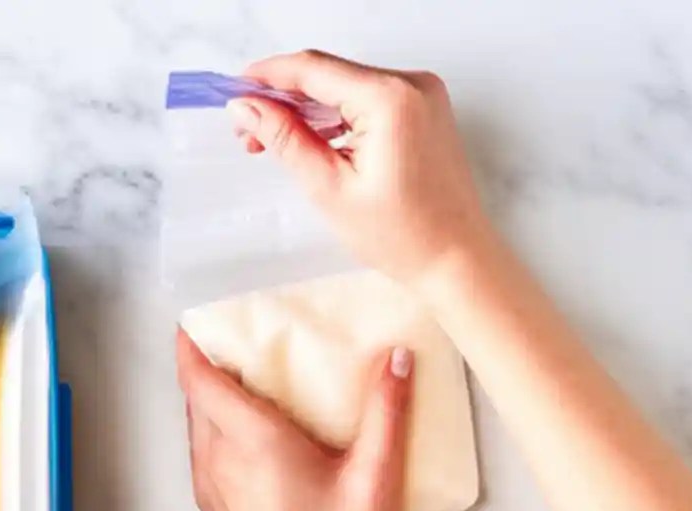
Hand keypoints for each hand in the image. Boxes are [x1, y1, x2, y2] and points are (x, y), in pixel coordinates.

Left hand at [176, 329, 412, 510]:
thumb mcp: (374, 479)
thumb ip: (386, 412)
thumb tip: (396, 356)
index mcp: (250, 442)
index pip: (200, 378)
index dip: (192, 343)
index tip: (200, 315)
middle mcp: (218, 457)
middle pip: (196, 394)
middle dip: (210, 359)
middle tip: (244, 335)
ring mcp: (210, 484)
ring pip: (198, 422)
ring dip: (213, 393)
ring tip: (251, 374)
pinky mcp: (215, 504)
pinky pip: (205, 447)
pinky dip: (217, 423)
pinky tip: (255, 428)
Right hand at [226, 50, 491, 287]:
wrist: (458, 259)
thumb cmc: (405, 236)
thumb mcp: (329, 188)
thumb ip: (285, 139)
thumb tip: (246, 107)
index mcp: (390, 99)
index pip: (312, 69)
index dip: (266, 77)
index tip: (233, 91)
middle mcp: (411, 84)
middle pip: (328, 73)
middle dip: (283, 97)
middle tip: (248, 131)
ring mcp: (422, 94)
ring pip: (344, 85)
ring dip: (306, 108)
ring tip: (273, 143)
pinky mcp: (423, 109)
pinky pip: (366, 98)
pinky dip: (335, 114)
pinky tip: (311, 141)